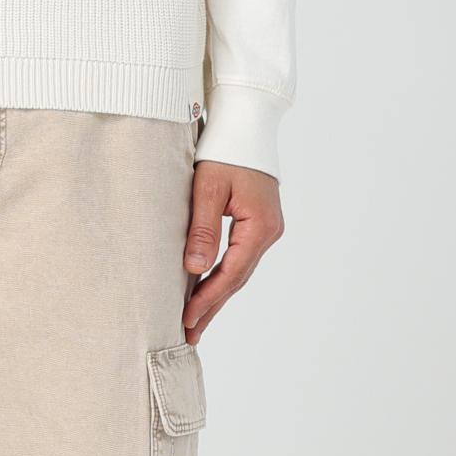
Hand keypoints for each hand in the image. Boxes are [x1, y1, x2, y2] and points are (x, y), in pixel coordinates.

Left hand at [181, 161, 283, 343]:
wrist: (245, 121)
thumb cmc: (224, 148)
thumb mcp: (209, 187)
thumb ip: (203, 228)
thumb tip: (195, 269)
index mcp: (260, 226)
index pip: (231, 273)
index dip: (208, 299)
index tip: (186, 320)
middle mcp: (268, 231)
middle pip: (237, 277)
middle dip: (212, 306)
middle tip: (188, 334)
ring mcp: (266, 227)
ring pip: (238, 269)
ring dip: (216, 293)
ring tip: (194, 320)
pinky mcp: (258, 221)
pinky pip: (239, 255)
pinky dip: (222, 273)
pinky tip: (206, 287)